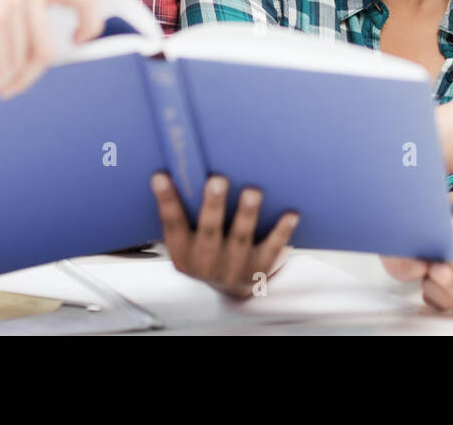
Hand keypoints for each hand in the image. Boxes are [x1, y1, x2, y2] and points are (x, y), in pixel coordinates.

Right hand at [152, 173, 297, 297]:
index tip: (161, 175)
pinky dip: (282, 231)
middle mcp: (206, 263)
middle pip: (209, 231)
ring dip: (247, 213)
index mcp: (183, 252)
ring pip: (241, 237)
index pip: (172, 224)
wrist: (232, 288)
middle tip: (217, 180)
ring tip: (252, 191)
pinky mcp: (260, 269)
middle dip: (213, 205)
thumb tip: (186, 163)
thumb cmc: (209, 247)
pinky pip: (272, 248)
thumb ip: (188, 210)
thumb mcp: (191, 237)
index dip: (166, 200)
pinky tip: (291, 213)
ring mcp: (234, 268)